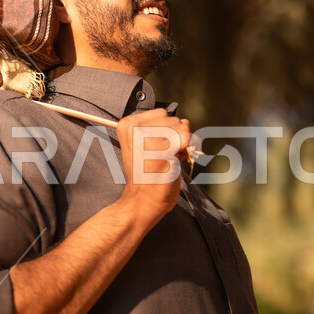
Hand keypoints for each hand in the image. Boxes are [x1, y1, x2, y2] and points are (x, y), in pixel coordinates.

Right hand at [115, 108, 190, 226]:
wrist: (143, 200)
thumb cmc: (149, 176)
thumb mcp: (152, 144)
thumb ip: (166, 128)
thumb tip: (186, 122)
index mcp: (127, 124)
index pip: (162, 113)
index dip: (167, 130)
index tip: (158, 148)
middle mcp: (133, 127)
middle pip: (173, 119)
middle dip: (176, 137)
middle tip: (163, 157)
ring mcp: (145, 136)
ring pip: (181, 127)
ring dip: (180, 145)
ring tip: (165, 160)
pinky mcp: (159, 147)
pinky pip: (185, 139)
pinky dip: (184, 152)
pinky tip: (171, 164)